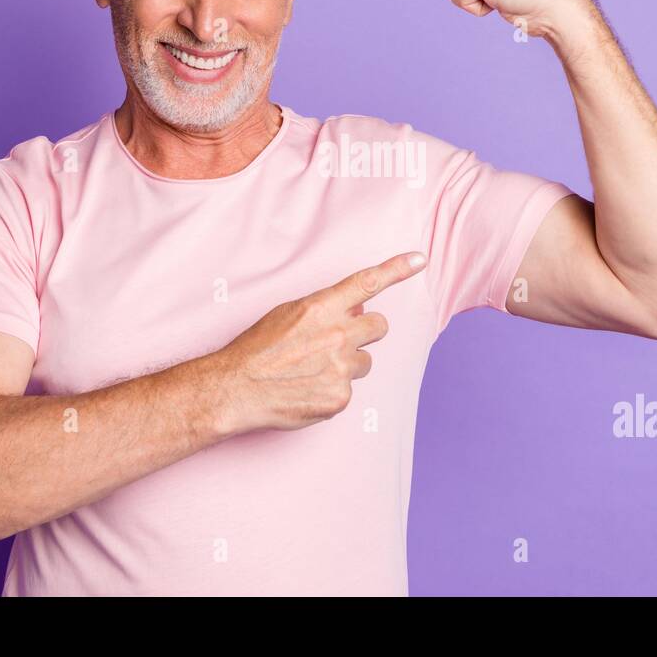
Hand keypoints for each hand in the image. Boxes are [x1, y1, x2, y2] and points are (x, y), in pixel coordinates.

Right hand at [213, 252, 426, 432]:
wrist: (236, 388)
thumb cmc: (258, 348)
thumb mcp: (287, 314)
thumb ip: (324, 308)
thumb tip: (354, 308)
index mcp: (321, 307)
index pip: (367, 283)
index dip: (397, 269)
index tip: (420, 259)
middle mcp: (336, 334)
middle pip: (378, 325)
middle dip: (365, 331)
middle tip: (339, 342)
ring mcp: (341, 367)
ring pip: (365, 361)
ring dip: (348, 364)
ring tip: (313, 370)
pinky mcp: (340, 397)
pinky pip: (350, 389)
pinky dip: (333, 390)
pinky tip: (307, 390)